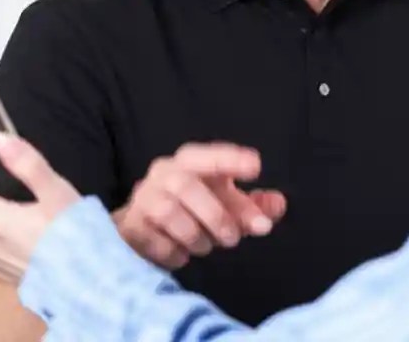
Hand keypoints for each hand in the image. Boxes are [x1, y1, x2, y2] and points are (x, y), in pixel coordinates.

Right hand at [113, 143, 286, 269]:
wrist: (142, 226)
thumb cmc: (192, 208)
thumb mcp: (225, 203)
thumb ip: (252, 206)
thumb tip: (278, 205)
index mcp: (192, 161)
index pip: (211, 155)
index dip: (232, 159)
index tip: (256, 167)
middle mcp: (164, 172)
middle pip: (187, 185)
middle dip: (214, 215)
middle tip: (233, 239)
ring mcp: (143, 197)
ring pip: (169, 213)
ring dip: (195, 236)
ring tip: (205, 246)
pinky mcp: (131, 225)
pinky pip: (154, 240)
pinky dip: (175, 252)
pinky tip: (181, 254)